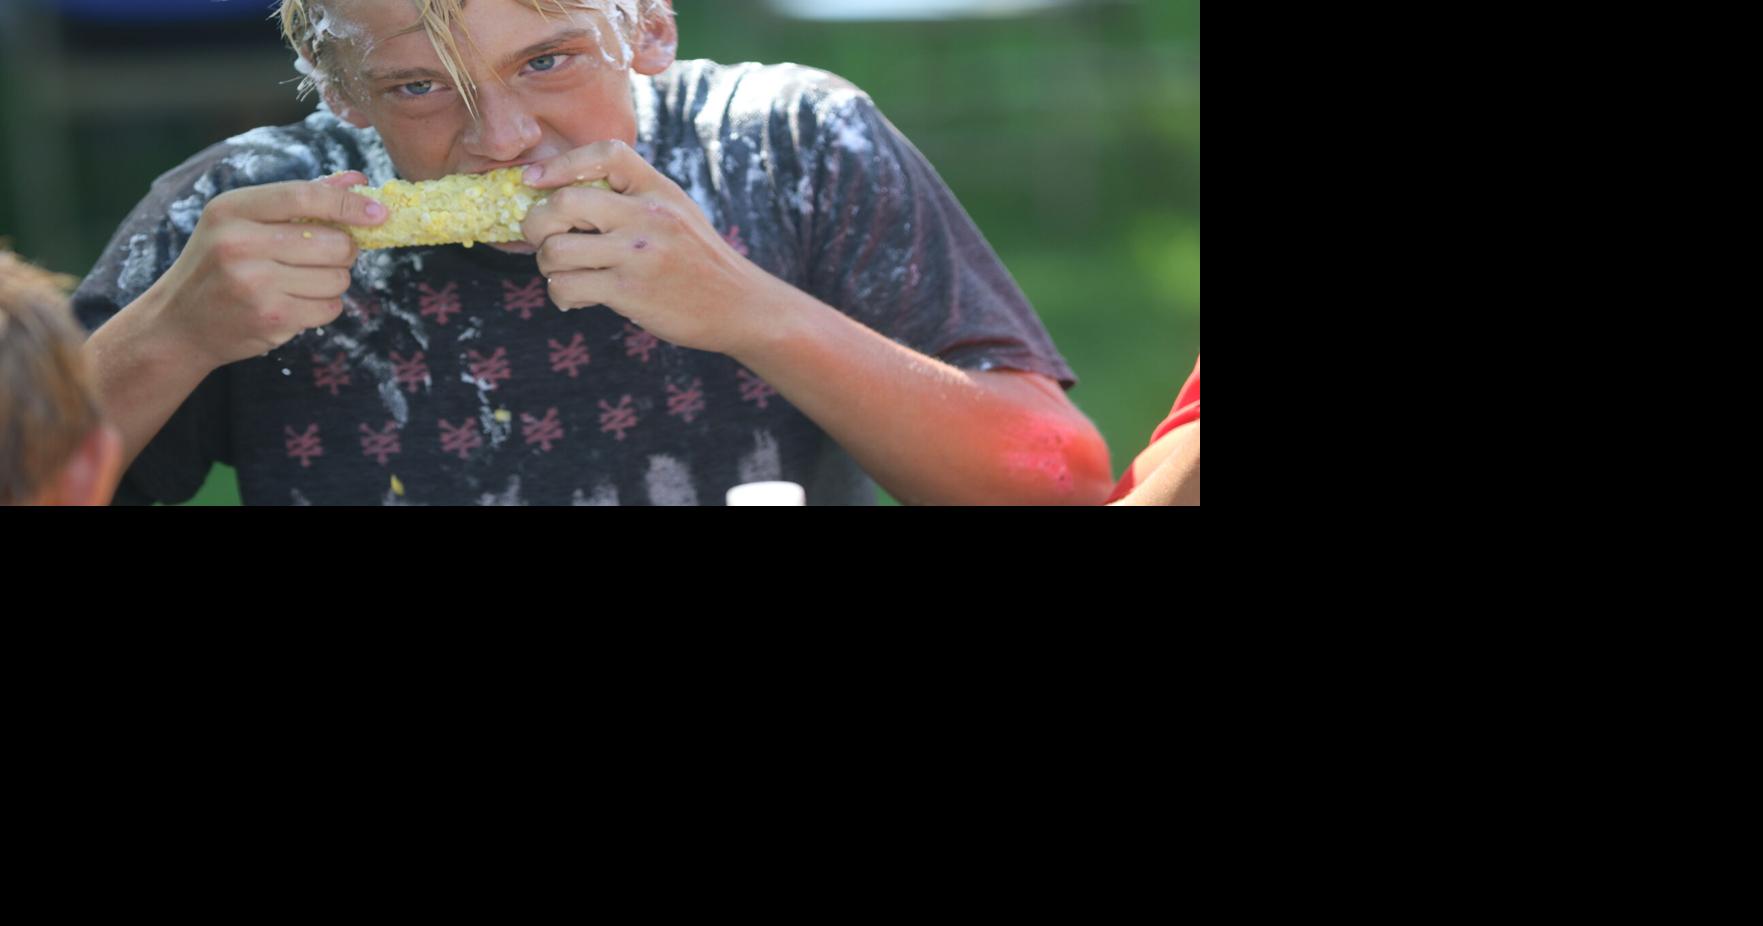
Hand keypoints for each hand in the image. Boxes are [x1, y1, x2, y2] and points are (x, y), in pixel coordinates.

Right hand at [143, 172, 386, 368]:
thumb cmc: (219, 264)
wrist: (179, 323)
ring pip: (337, 278)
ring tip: (301, 281)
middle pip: (333, 242)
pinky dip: (323, 306)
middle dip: (343, 250)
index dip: (349, 204)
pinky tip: (295, 303)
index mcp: (232, 209)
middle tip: (326, 255)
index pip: (304, 196)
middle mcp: (239, 244)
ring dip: (332, 281)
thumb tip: (358, 181)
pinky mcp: (270, 319)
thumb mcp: (244, 221)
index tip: (379, 212)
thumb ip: (301, 199)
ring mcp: (254, 284)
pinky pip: (329, 308)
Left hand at [521, 140, 775, 354]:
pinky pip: (566, 287)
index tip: (536, 180)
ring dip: (547, 265)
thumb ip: (634, 197)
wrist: (741, 306)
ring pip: (556, 250)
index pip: (605, 153)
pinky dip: (561, 295)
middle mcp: (648, 215)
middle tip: (542, 239)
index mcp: (658, 189)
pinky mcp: (630, 292)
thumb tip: (563, 193)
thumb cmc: (698, 261)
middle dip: (536, 223)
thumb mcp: (676, 212)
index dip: (561, 163)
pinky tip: (577, 298)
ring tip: (565, 273)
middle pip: (564, 202)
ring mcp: (638, 254)